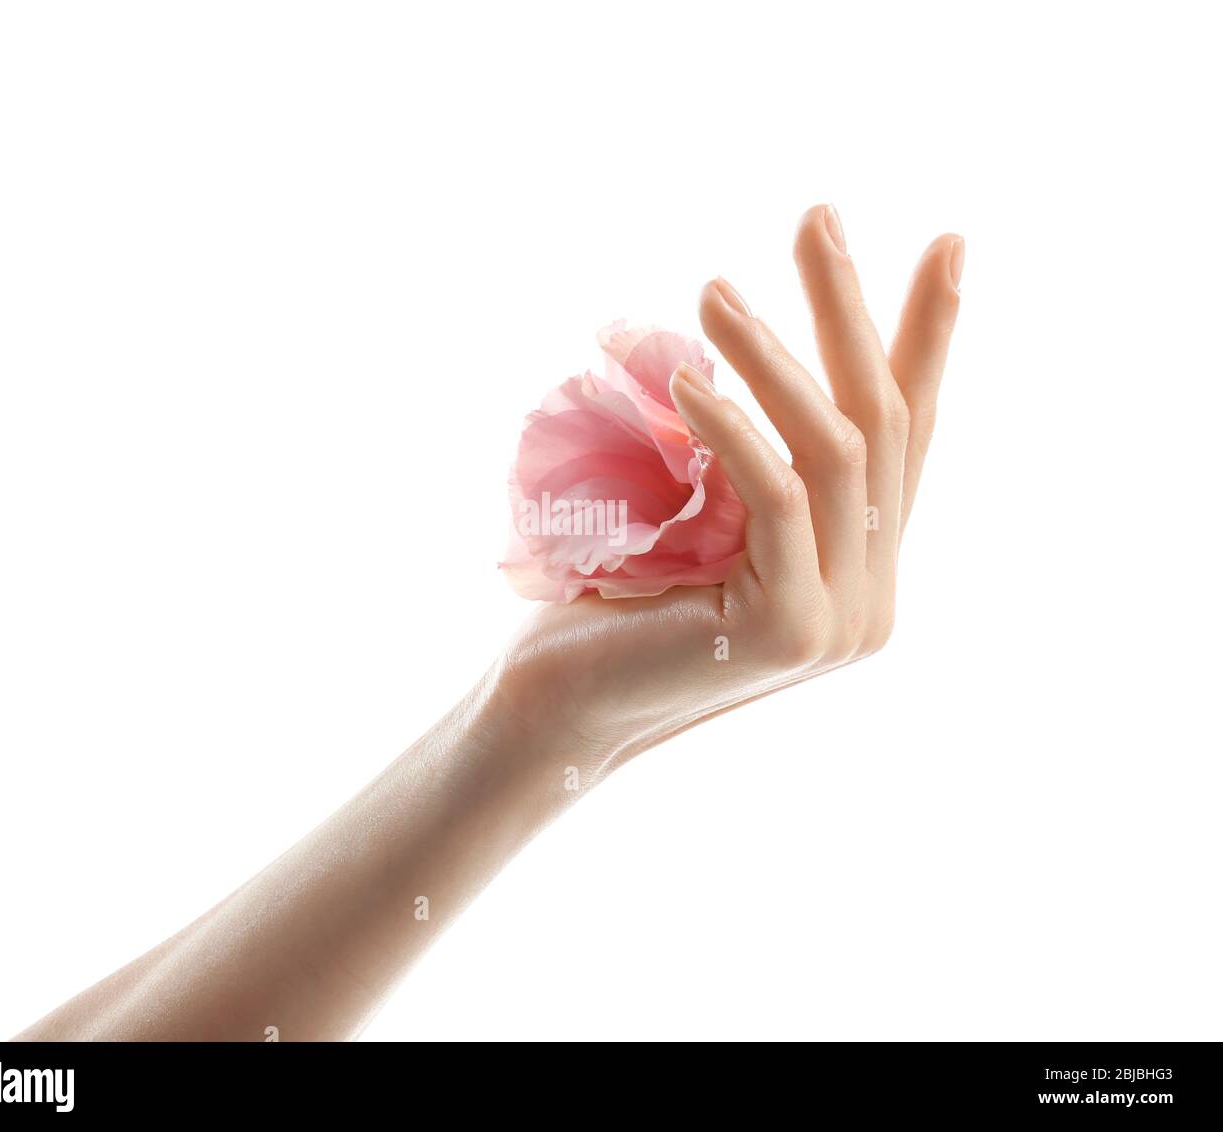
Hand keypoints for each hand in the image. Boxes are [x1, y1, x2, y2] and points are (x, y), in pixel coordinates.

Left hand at [500, 206, 962, 778]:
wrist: (561, 701)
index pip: (905, 431)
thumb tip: (741, 354)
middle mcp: (872, 593)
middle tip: (816, 216)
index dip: (927, 336)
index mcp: (858, 563)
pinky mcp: (793, 629)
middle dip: (850, 312)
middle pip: (882, 421)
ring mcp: (842, 618)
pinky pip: (777, 497)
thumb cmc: (614, 596)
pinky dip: (736, 427)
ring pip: (838, 450)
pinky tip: (688, 378)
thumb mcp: (700, 506)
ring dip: (777, 356)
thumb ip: (752, 456)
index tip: (946, 244)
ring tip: (712, 291)